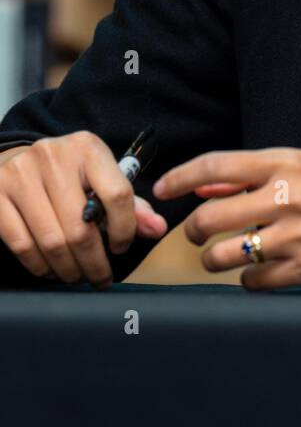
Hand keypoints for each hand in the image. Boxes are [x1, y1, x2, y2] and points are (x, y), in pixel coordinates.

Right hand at [0, 133, 166, 286]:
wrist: (18, 157)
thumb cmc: (68, 173)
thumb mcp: (101, 176)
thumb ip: (130, 205)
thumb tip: (158, 229)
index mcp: (88, 148)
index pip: (117, 195)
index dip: (124, 230)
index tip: (121, 247)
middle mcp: (54, 157)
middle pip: (81, 227)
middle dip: (95, 263)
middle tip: (100, 278)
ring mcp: (21, 175)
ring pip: (52, 241)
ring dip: (68, 270)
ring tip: (77, 275)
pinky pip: (22, 244)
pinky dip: (40, 266)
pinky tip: (51, 269)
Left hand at [151, 148, 300, 289]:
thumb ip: (256, 174)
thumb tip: (207, 185)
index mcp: (285, 162)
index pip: (215, 166)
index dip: (180, 178)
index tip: (162, 189)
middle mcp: (285, 196)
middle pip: (209, 217)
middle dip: (195, 230)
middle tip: (200, 234)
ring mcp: (295, 234)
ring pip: (225, 255)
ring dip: (216, 259)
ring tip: (225, 256)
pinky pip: (254, 281)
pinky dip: (250, 279)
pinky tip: (262, 270)